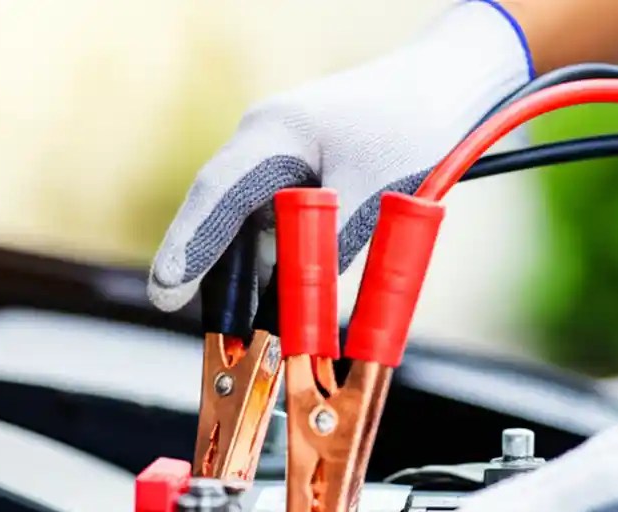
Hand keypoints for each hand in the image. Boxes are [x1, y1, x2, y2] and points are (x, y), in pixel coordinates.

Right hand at [147, 1, 531, 310]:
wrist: (450, 83)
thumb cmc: (413, 123)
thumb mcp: (373, 189)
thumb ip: (329, 241)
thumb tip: (295, 298)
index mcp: (273, 132)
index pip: (217, 195)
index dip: (189, 246)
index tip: (166, 289)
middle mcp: (265, 142)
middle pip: (220, 213)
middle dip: (204, 266)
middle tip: (184, 313)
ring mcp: (281, 158)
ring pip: (248, 225)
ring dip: (245, 271)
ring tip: (238, 323)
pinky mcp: (301, 175)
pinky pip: (274, 226)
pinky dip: (274, 262)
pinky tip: (274, 298)